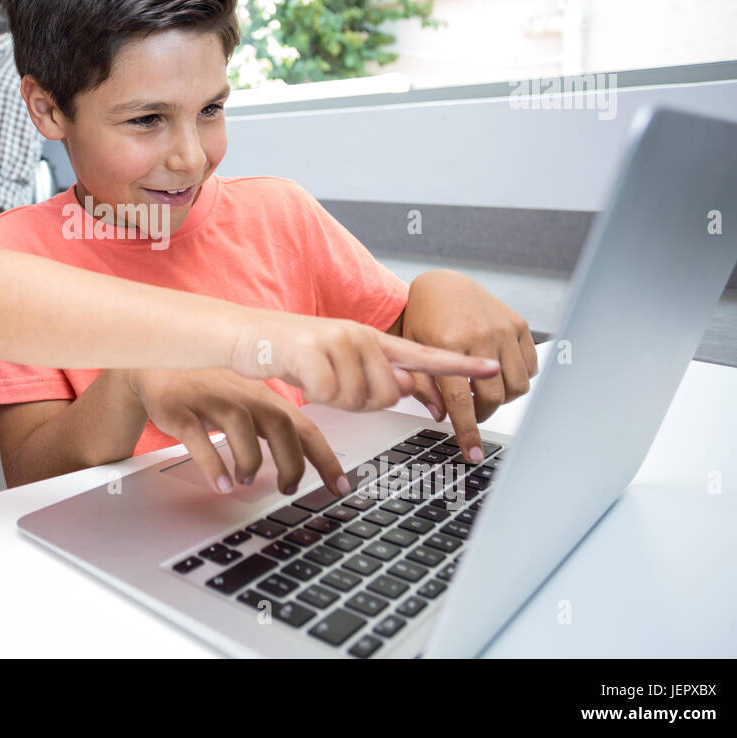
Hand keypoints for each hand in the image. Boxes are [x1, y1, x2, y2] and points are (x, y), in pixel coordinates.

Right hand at [126, 369, 348, 497]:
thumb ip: (273, 426)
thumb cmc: (209, 387)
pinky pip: (199, 439)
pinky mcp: (178, 410)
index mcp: (263, 398)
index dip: (326, 458)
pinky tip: (220, 483)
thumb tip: (302, 463)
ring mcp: (209, 401)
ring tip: (244, 481)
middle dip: (290, 463)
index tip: (341, 487)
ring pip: (242, 429)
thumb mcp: (247, 401)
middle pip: (280, 426)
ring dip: (250, 462)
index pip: (305, 427)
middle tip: (286, 488)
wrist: (156, 361)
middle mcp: (241, 396)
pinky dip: (213, 465)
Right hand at [227, 313, 502, 430]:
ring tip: (312, 378)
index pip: (425, 355)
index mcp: (370, 339)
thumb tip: (402, 389)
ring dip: (334, 400)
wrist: (244, 334)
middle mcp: (360, 335)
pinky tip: (298, 375)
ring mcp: (337, 339)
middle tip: (331, 387)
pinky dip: (311, 393)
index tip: (492, 368)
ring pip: (358, 397)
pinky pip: (327, 393)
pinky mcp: (312, 350)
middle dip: (362, 403)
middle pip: (386, 394)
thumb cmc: (291, 353)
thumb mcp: (337, 365)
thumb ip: (373, 376)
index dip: (460, 365)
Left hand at [397, 270, 536, 460]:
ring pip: (516, 386)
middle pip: (493, 397)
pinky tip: (499, 375)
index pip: (460, 399)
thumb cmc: (423, 318)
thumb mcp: (412, 349)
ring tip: (484, 392)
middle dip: (483, 413)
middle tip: (471, 411)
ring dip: (502, 398)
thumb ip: (423, 384)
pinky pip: (530, 367)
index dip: (467, 430)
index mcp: (447, 342)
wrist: (443, 284)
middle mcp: (480, 335)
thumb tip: (440, 416)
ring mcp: (503, 329)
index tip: (473, 453)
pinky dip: (517, 379)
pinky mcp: (519, 325)